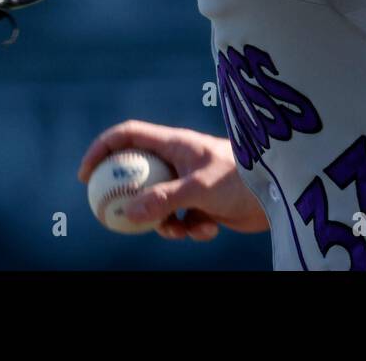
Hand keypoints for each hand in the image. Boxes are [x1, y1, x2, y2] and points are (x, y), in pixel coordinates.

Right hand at [78, 120, 269, 239]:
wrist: (280, 193)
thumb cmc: (242, 178)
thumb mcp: (199, 188)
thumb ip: (163, 200)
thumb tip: (127, 213)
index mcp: (174, 143)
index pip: (127, 136)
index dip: (101, 150)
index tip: (85, 176)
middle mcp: (179, 160)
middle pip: (138, 174)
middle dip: (127, 198)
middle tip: (112, 217)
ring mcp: (189, 182)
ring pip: (157, 204)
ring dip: (164, 223)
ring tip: (181, 229)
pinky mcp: (203, 203)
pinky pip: (181, 220)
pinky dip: (189, 229)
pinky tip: (209, 229)